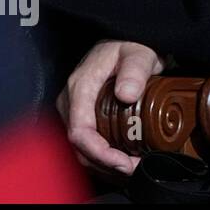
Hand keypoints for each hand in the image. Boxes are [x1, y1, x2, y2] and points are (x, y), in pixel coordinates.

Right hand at [56, 40, 164, 175]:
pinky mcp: (82, 115)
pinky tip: (122, 160)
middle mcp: (71, 101)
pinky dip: (102, 156)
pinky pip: (86, 142)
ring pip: (81, 148)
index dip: (99, 152)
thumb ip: (135, 70)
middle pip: (79, 145)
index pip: (80, 131)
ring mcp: (74, 109)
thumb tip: (127, 94)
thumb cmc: (130, 45)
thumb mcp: (138, 52)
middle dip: (105, 163)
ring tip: (131, 167)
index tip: (123, 162)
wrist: (126, 41)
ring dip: (104, 163)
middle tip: (134, 168)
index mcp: (80, 87)